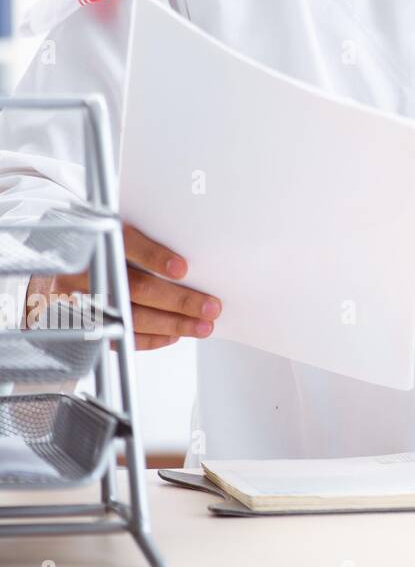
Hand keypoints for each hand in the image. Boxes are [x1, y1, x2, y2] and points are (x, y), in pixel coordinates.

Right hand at [24, 223, 221, 350]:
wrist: (51, 264)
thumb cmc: (96, 245)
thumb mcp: (114, 228)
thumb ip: (144, 236)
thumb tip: (189, 257)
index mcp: (95, 237)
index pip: (126, 243)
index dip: (154, 257)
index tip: (182, 269)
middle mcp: (83, 268)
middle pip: (134, 287)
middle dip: (177, 300)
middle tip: (210, 307)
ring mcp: (77, 299)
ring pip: (128, 315)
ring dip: (170, 324)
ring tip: (201, 326)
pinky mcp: (78, 323)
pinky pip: (116, 336)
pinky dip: (148, 338)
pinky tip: (173, 335)